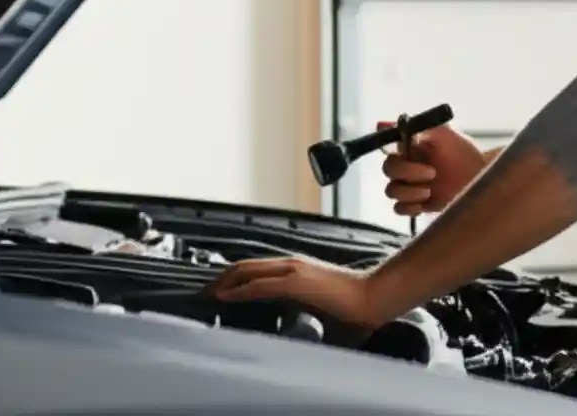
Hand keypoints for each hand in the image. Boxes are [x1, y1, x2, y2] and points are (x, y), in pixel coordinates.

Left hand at [207, 256, 385, 331]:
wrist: (371, 297)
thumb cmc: (350, 302)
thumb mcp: (316, 300)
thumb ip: (297, 301)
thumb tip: (283, 313)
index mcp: (296, 268)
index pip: (255, 267)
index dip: (232, 277)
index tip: (216, 290)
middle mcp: (291, 264)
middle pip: (245, 265)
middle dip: (220, 277)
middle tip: (204, 292)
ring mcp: (293, 271)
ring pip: (248, 270)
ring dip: (225, 282)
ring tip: (209, 294)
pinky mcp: (296, 282)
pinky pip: (260, 285)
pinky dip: (240, 290)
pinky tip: (226, 297)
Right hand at [380, 121, 487, 214]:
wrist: (481, 179)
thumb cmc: (465, 153)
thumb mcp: (446, 134)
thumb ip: (422, 126)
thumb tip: (386, 123)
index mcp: (411, 147)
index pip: (388, 146)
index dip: (392, 150)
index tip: (408, 153)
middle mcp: (407, 165)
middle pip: (388, 169)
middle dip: (406, 172)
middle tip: (431, 172)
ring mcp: (410, 186)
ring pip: (391, 190)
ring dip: (408, 192)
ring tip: (429, 191)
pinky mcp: (416, 204)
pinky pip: (400, 208)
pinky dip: (409, 207)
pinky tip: (424, 203)